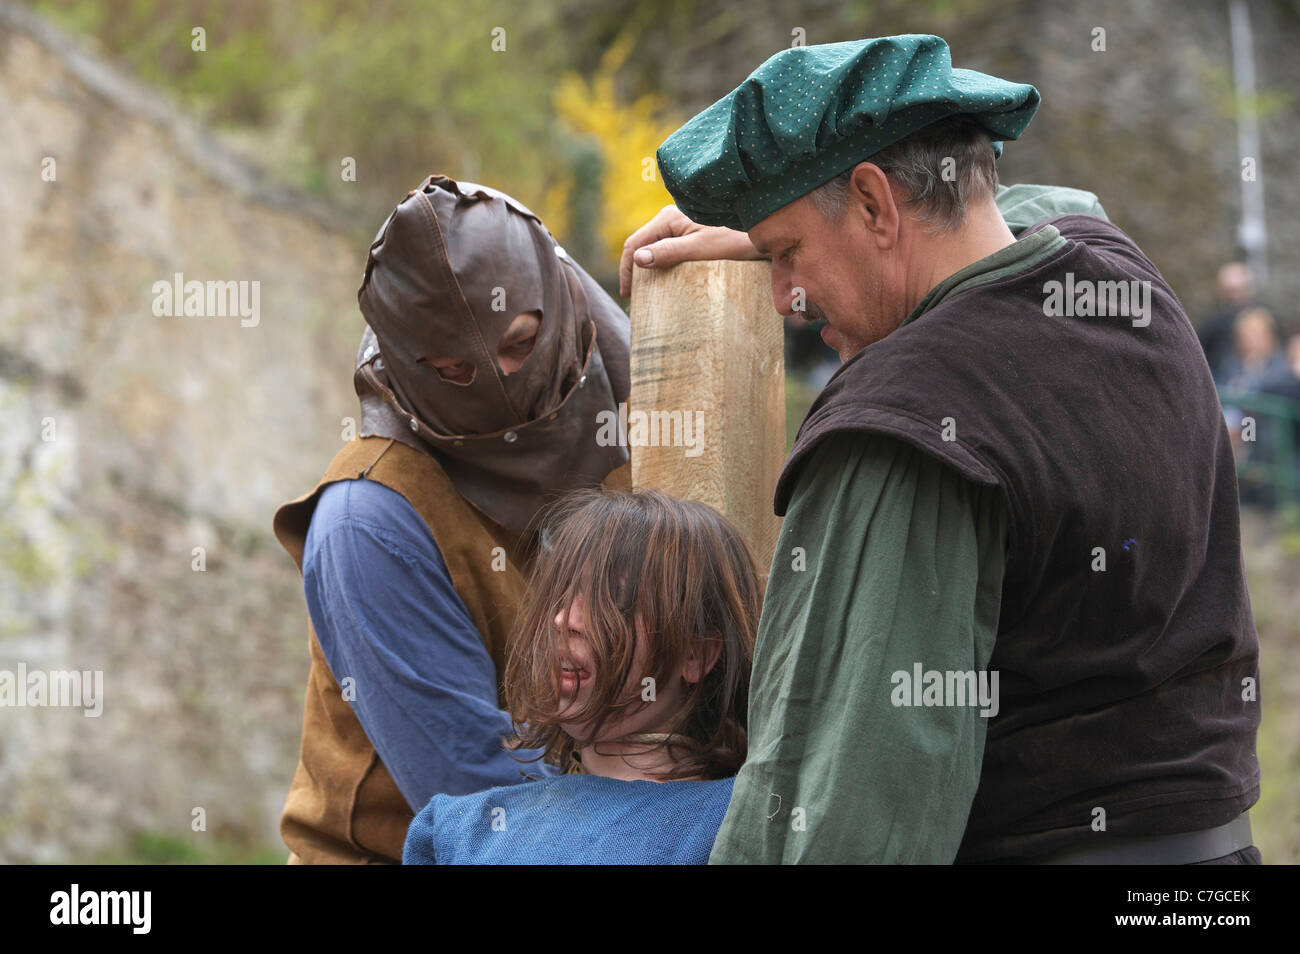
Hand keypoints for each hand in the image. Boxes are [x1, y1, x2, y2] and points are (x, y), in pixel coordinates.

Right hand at [618, 205, 765, 296]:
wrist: (767, 229)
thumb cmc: (737, 239)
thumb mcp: (701, 249)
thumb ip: (669, 252)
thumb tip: (638, 259)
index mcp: (668, 218)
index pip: (634, 243)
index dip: (627, 270)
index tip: (628, 295)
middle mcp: (672, 219)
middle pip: (644, 246)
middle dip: (637, 272)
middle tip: (638, 299)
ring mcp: (683, 227)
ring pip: (657, 250)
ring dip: (651, 271)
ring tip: (652, 295)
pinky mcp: (694, 236)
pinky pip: (671, 252)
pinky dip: (665, 267)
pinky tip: (670, 283)